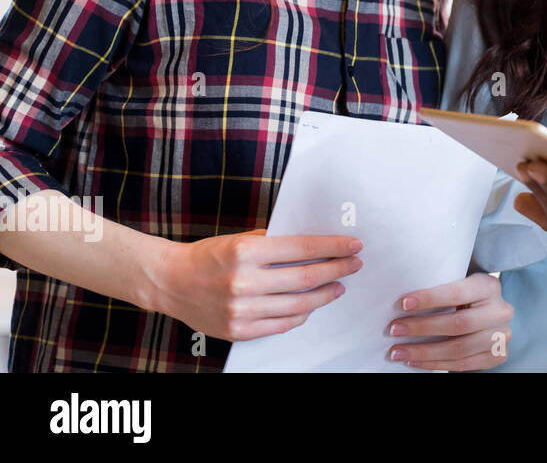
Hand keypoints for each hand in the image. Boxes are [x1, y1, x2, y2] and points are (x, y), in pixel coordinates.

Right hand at [152, 229, 362, 340]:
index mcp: (246, 251)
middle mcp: (244, 281)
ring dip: (325, 295)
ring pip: (299, 305)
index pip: (303, 248)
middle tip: (354, 264)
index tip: (353, 245)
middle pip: (307, 278)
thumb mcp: (241, 238)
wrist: (170, 281)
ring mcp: (241, 309)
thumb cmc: (209, 255)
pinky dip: (301, 316)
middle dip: (337, 269)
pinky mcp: (238, 330)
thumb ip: (275, 243)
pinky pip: (281, 325)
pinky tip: (311, 306)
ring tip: (338, 286)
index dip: (333, 246)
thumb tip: (316, 245)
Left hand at [385, 273, 512, 370]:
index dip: (429, 299)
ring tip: (398, 351)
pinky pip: (462, 365)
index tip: (404, 304)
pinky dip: (435, 364)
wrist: (490, 313)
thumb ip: (440, 291)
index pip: (457, 293)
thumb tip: (403, 304)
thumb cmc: (466, 297)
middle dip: (422, 328)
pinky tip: (415, 361)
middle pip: (458, 324)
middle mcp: (501, 311)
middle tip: (395, 330)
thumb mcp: (460, 285)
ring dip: (424, 352)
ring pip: (458, 349)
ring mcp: (502, 336)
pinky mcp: (498, 356)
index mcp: (489, 287)